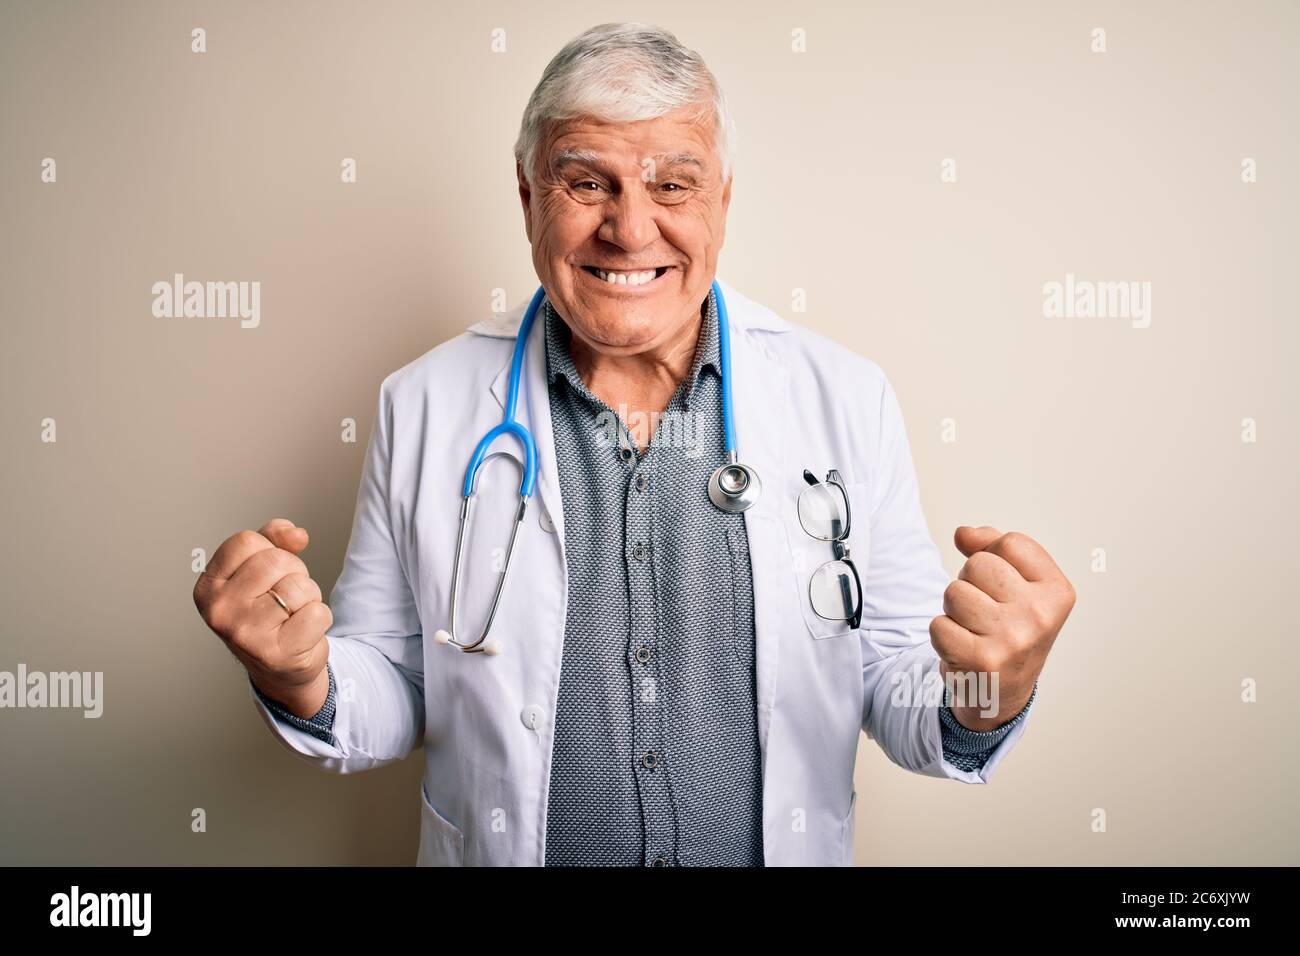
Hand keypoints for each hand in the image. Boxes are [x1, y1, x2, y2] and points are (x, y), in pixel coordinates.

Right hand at [193, 518, 331, 718]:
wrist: (281, 667)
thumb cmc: (269, 611)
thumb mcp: (260, 569)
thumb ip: (274, 539)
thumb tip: (297, 535)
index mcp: (208, 587)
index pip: (246, 541)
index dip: (269, 549)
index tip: (267, 572)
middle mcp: (219, 611)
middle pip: (275, 561)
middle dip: (293, 572)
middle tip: (284, 597)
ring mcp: (245, 633)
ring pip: (298, 586)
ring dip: (308, 596)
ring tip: (293, 614)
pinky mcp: (275, 652)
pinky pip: (317, 613)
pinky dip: (320, 618)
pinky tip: (303, 632)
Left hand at [929, 526, 1074, 730]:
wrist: (1003, 691)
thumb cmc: (1009, 628)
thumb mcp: (1018, 583)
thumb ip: (992, 546)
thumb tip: (963, 533)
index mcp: (1057, 592)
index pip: (1009, 543)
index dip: (992, 555)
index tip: (1000, 582)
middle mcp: (1040, 616)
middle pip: (977, 565)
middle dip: (970, 582)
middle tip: (984, 611)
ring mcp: (1012, 640)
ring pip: (954, 592)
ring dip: (954, 609)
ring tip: (973, 628)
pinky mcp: (981, 661)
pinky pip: (937, 624)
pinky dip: (943, 634)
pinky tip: (963, 648)